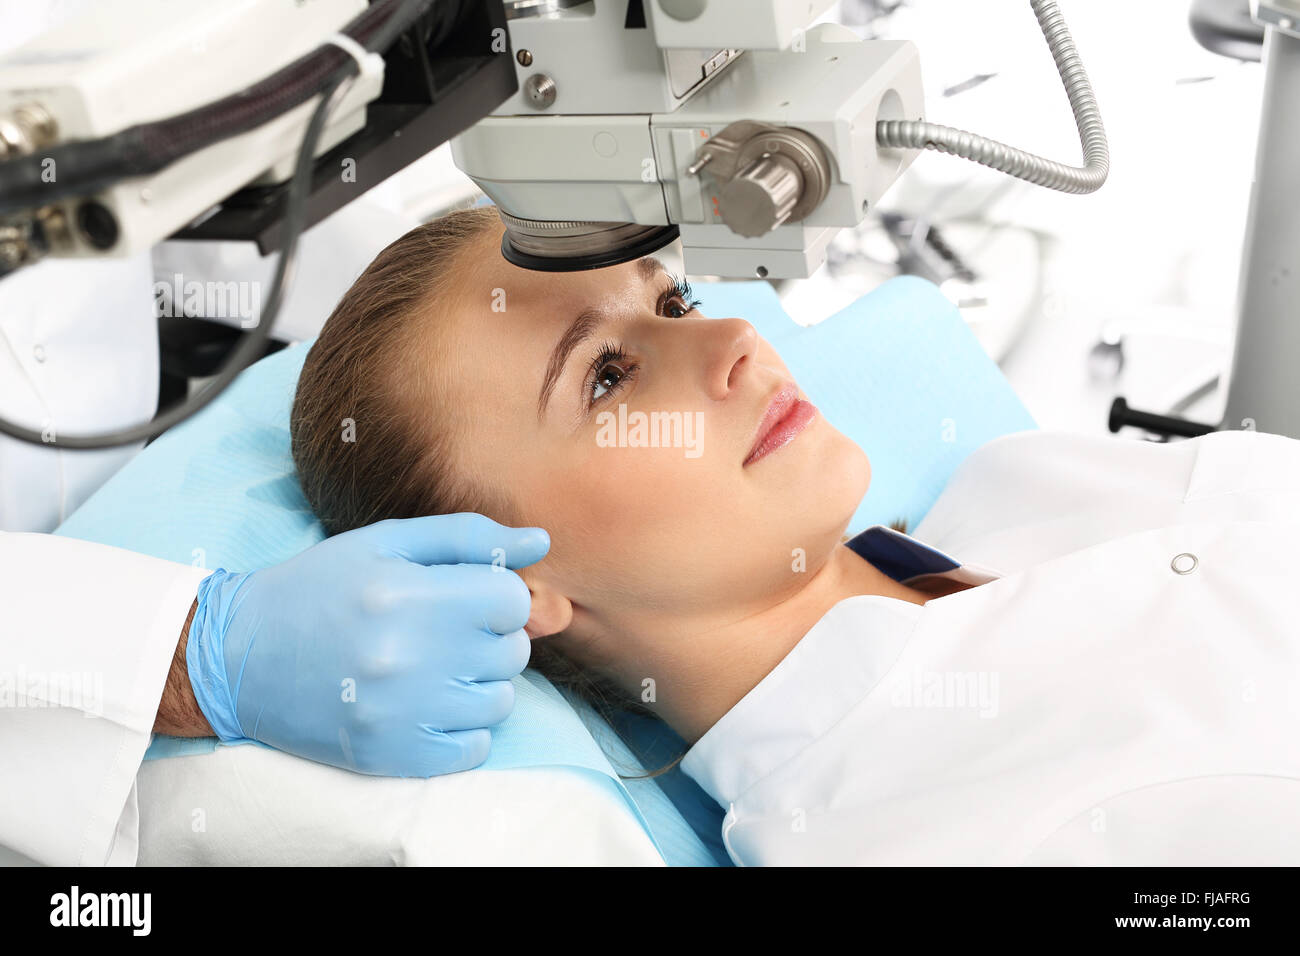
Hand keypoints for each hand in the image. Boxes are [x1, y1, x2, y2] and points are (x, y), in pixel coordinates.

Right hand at [184, 514, 548, 776]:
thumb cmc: (320, 588)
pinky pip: (475, 748)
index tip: (466, 599)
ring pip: (500, 701)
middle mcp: (407, 655)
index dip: (497, 597)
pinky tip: (428, 705)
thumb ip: (468, 537)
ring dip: (479, 684)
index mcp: (406, 594)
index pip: (512, 601)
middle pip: (512, 651)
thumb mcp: (387, 543)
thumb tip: (541, 542)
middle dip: (489, 638)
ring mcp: (400, 712)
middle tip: (445, 633)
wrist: (239, 657)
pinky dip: (463, 729)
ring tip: (435, 668)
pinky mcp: (392, 755)